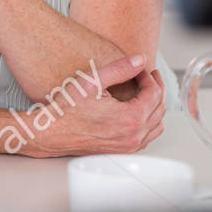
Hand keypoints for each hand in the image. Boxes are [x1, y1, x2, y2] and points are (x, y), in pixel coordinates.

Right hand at [25, 56, 166, 156]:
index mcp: (130, 118)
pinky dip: (148, 122)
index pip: (154, 93)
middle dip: (156, 89)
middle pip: (160, 109)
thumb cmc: (67, 110)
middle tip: (146, 76)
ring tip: (145, 91)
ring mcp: (129, 146)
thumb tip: (139, 60)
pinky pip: (147, 137)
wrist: (51, 132)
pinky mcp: (123, 151)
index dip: (149, 78)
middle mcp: (133, 136)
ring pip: (157, 125)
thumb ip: (120, 69)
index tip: (139, 70)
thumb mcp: (92, 81)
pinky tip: (138, 110)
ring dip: (155, 106)